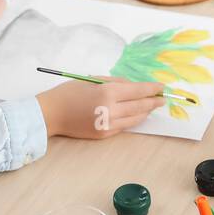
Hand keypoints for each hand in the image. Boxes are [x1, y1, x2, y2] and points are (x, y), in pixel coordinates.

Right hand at [38, 79, 164, 139]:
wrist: (50, 114)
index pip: (138, 90)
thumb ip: (114, 82)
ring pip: (135, 118)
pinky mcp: (104, 134)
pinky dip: (133, 119)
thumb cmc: (68, 93)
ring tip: (152, 106)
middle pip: (140, 105)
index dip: (152, 89)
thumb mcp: (92, 80)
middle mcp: (110, 109)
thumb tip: (133, 86)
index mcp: (107, 92)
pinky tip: (137, 114)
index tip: (161, 87)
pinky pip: (124, 126)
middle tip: (163, 98)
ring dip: (145, 112)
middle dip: (154, 101)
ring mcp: (108, 124)